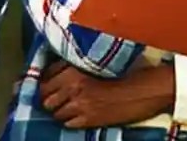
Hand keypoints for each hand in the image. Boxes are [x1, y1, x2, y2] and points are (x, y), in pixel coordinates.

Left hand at [38, 61, 172, 128]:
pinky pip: (67, 123)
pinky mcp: (88, 120)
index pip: (44, 80)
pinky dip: (71, 120)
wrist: (141, 90)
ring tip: (70, 107)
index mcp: (73, 70)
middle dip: (50, 99)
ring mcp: (79, 105)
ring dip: (61, 110)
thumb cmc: (123, 73)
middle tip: (58, 98)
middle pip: (45, 98)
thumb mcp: (94, 63)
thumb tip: (54, 71)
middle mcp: (72, 87)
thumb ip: (73, 65)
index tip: (49, 85)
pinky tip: (79, 115)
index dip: (45, 84)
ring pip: (55, 113)